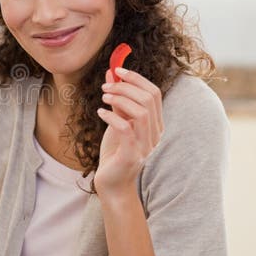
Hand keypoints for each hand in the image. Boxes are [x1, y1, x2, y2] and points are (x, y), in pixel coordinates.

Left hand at [95, 66, 162, 195]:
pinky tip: (100, 113)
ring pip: (141, 112)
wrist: (112, 184)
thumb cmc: (115, 153)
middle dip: (125, 87)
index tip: (117, 70)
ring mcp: (145, 145)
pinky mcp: (132, 155)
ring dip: (120, 99)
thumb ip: (118, 100)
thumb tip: (112, 73)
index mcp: (155, 124)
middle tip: (105, 87)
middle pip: (148, 99)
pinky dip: (112, 116)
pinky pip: (126, 129)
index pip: (154, 93)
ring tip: (103, 98)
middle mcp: (155, 134)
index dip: (136, 78)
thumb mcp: (117, 122)